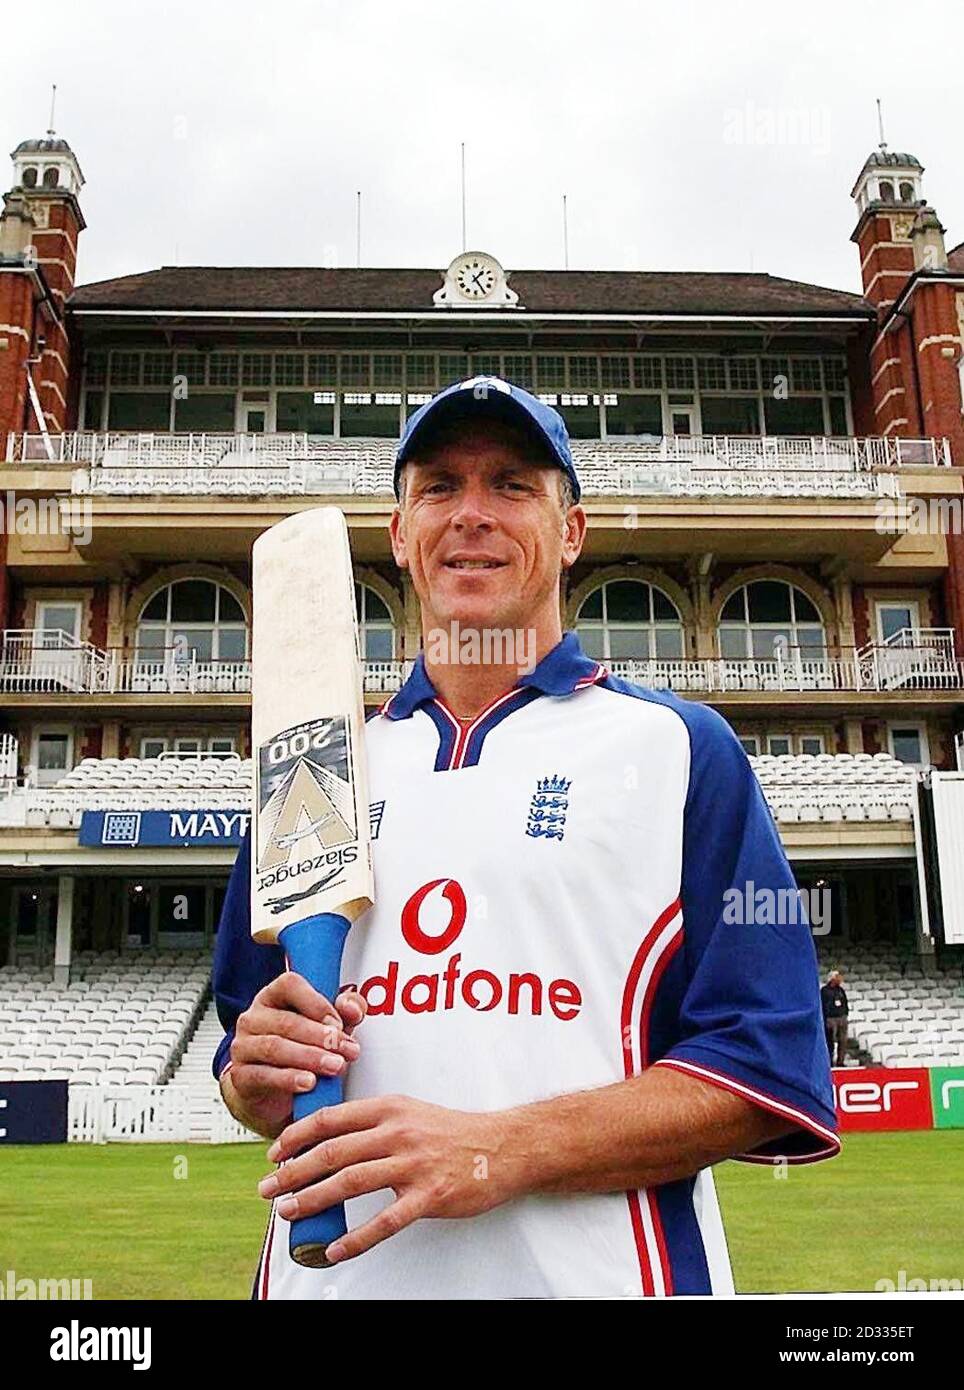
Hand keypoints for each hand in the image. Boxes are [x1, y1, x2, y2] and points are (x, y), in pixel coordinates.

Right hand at [226, 973, 366, 1136]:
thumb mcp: (329, 1028)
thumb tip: (352, 1008)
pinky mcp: (241, 1076)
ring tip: (334, 1067)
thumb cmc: (303, 1051)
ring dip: (309, 1057)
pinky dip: (289, 1079)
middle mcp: (253, 1018)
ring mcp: (243, 1047)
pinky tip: (309, 1082)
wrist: (277, 1095)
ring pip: (275, 1047)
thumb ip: (346, 1013)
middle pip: (286, 1021)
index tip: (338, 1023)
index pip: (289, 984)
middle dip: (321, 1037)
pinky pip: (263, 1075)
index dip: (316, 1002)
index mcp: (273, 996)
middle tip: (346, 1050)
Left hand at [258, 1095, 522, 1261]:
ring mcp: (413, 1164)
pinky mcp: (429, 1195)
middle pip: (332, 1151)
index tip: (274, 1153)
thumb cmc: (452, 1132)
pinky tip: (335, 1248)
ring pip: (350, 1181)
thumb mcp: (411, 1112)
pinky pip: (385, 1221)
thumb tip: (328, 1139)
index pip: (331, 1119)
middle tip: (268, 1189)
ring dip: (313, 1199)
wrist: (503, 1147)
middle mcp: (397, 1132)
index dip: (296, 1137)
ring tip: (289, 1212)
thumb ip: (373, 1122)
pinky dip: (356, 1239)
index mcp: (389, 1108)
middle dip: (293, 1172)